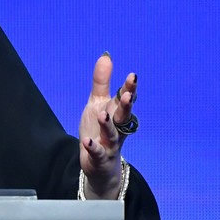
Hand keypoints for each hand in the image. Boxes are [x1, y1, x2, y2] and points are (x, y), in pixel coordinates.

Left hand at [78, 53, 136, 199]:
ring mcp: (110, 143)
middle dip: (126, 105)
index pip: (125, 99)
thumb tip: (106, 56)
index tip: (132, 76)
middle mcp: (118, 127)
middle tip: (127, 94)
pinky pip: (97, 152)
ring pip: (112, 134)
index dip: (129, 88)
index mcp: (117, 113)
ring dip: (108, 125)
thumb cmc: (99, 128)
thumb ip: (102, 82)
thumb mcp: (98, 103)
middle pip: (124, 115)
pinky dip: (93, 147)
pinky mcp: (100, 157)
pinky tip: (86, 142)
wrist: (100, 163)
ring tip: (102, 115)